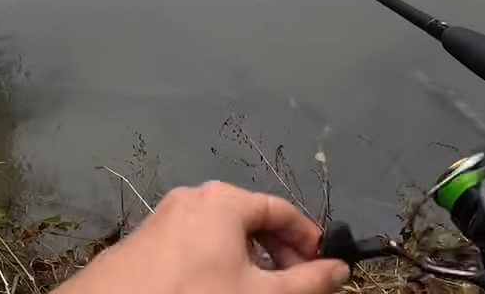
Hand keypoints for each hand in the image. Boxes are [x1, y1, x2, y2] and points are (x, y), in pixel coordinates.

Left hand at [54, 181, 349, 293]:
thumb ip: (306, 283)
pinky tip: (218, 291)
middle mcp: (192, 199)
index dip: (309, 240)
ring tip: (258, 291)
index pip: (282, 211)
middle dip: (280, 254)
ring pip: (221, 236)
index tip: (326, 269)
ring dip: (248, 262)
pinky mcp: (143, 244)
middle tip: (297, 286)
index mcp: (224, 200)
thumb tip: (341, 270)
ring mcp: (163, 219)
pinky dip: (216, 265)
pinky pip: (193, 246)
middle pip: (251, 220)